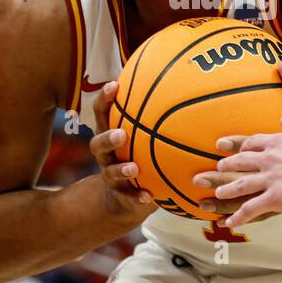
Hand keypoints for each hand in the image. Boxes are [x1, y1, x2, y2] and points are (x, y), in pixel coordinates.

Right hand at [89, 82, 156, 223]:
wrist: (127, 195)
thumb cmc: (140, 155)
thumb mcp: (144, 136)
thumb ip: (155, 117)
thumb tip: (183, 88)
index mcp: (110, 134)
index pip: (102, 114)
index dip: (104, 99)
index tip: (114, 85)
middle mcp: (106, 155)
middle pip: (98, 144)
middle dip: (108, 138)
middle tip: (121, 134)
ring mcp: (111, 175)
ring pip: (110, 172)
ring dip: (121, 169)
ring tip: (133, 168)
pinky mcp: (121, 195)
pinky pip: (128, 197)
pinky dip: (137, 197)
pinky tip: (149, 197)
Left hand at [192, 62, 281, 221]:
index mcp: (279, 142)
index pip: (253, 143)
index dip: (243, 147)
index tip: (237, 150)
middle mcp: (270, 159)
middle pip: (240, 162)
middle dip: (227, 165)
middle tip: (218, 167)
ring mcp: (271, 179)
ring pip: (240, 185)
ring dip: (227, 190)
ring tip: (218, 193)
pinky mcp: (276, 199)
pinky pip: (251, 209)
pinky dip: (238, 216)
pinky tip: (231, 222)